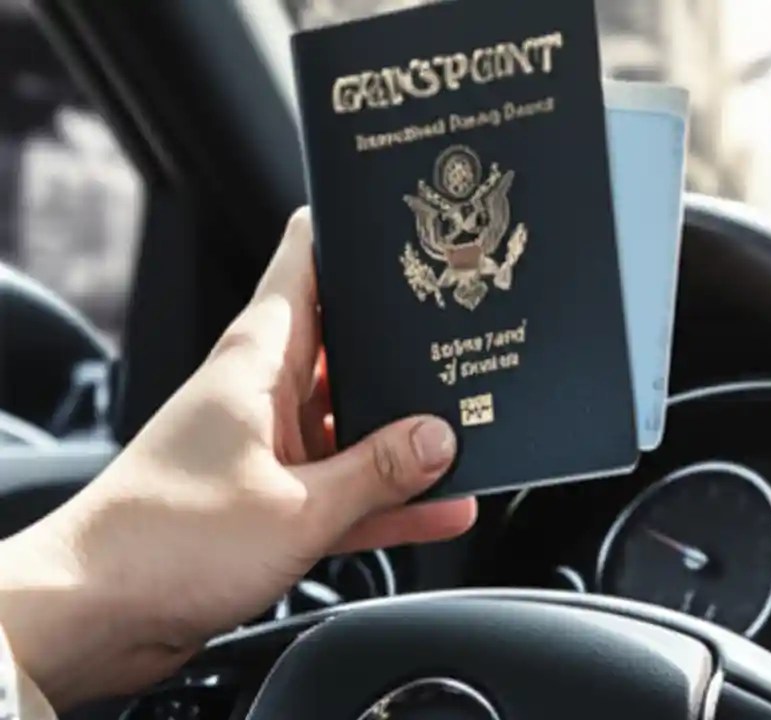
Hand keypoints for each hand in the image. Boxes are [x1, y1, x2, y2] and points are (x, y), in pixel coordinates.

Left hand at [0, 208, 476, 707]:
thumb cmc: (162, 542)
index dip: (353, 237)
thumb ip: (377, 472)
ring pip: (353, 426)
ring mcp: (267, 447)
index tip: (409, 228)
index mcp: (257, 362)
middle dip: (405, 349)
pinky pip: (345, 489)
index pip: (306, 264)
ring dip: (404, 438)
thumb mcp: (297, 507)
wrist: (93, 612)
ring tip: (469, 436)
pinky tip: (438, 507)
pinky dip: (387, 498)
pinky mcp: (270, 500)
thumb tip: (440, 437)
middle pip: (347, 348)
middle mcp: (261, 394)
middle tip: (469, 342)